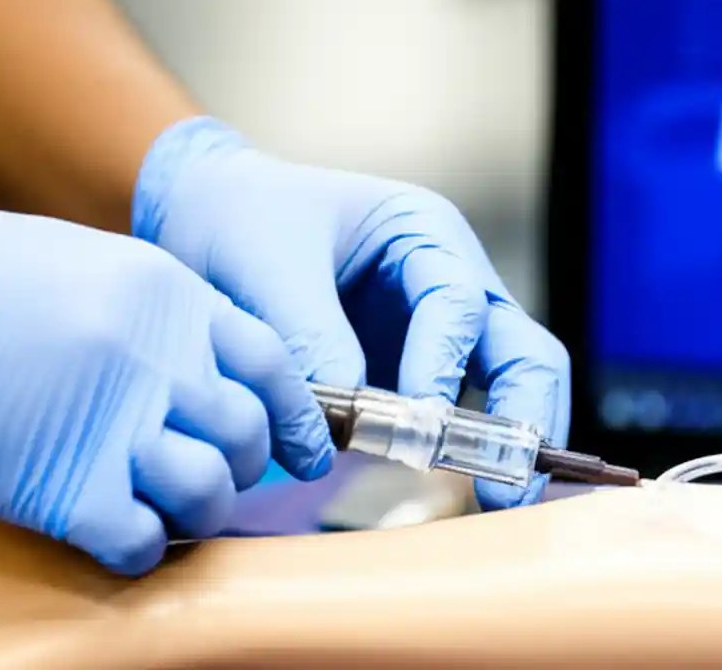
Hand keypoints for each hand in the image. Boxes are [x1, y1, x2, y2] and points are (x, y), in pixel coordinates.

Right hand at [0, 198, 332, 574]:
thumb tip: (210, 373)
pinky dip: (139, 548)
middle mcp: (155, 358)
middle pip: (245, 434)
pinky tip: (115, 531)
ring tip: (164, 505)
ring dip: (197, 511)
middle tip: (214, 475)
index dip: (294, 415)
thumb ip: (162, 318)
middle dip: (242, 466)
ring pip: (209, 494)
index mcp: (168, 297)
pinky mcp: (61, 487)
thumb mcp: (92, 264)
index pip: (272, 364)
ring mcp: (111, 423)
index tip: (302, 447)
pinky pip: (140, 542)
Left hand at [133, 118, 569, 508]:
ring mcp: (432, 338)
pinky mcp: (406, 381)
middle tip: (506, 484)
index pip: (460, 302)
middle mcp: (447, 284)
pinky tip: (456, 499)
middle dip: (524, 416)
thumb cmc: (240, 216)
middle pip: (520, 349)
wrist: (197, 222)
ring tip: (495, 504)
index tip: (420, 414)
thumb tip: (343, 427)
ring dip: (504, 446)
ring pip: (504, 391)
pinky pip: (450, 423)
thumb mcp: (269, 262)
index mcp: (424, 234)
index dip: (444, 360)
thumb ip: (310, 337)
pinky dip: (460, 457)